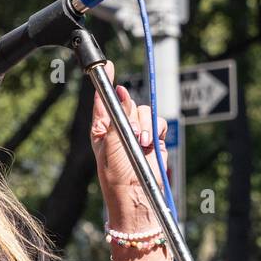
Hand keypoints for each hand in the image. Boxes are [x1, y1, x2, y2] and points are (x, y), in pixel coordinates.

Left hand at [90, 60, 168, 219]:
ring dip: (145, 125)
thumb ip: (117, 116)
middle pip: (128, 102)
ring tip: (141, 144)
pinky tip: (150, 145)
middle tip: (131, 133)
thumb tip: (121, 90)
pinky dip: (156, 131)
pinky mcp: (154, 139)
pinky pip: (159, 123)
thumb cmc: (116, 173)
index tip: (108, 65)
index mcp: (101, 127)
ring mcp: (138, 133)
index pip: (103, 99)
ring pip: (145, 111)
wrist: (137, 194)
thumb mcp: (111, 142)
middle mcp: (119, 127)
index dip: (105, 82)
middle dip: (131, 113)